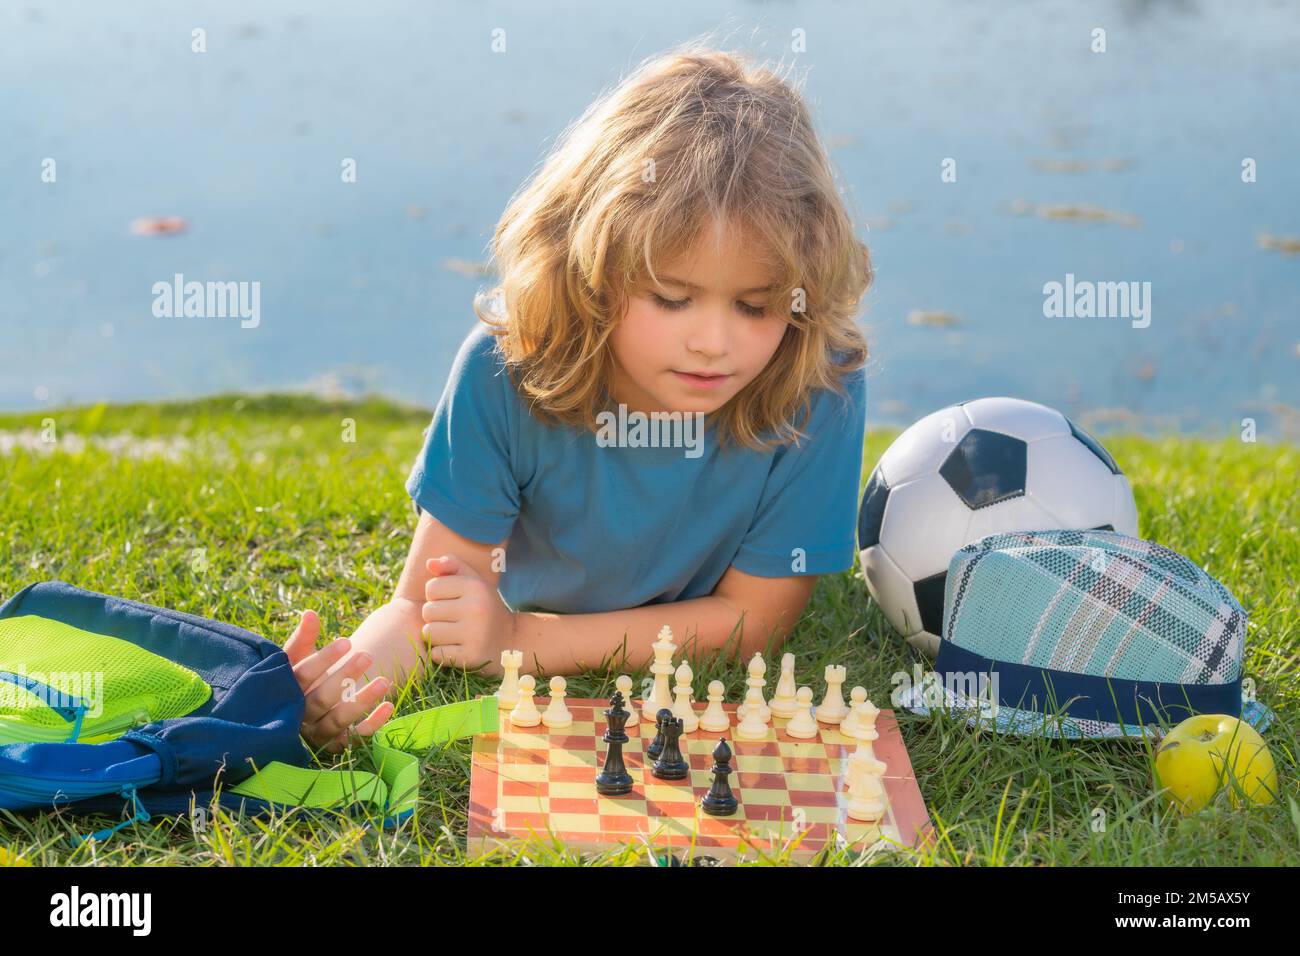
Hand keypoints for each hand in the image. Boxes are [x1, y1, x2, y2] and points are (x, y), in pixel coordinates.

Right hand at [283, 610, 394, 753]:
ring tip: (384, 681)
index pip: (303, 675)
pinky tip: (389, 706)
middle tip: (367, 654)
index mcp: (286, 691)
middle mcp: (298, 716)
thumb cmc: (302, 675)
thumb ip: (304, 636)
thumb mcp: (300, 656)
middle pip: (321, 699)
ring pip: (338, 720)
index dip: (324, 659)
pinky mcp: (336, 744)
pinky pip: (354, 738)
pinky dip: (372, 724)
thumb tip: (310, 613)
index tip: (347, 640)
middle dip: (345, 677)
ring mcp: (317, 732)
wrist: (303, 707)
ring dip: (362, 701)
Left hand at [421, 554, 514, 673]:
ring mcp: (475, 634)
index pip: (432, 587)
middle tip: (454, 621)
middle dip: (436, 618)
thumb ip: (453, 567)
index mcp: (476, 587)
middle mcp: (477, 608)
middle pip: (427, 611)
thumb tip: (429, 563)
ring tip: (454, 635)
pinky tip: (457, 650)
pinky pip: (436, 654)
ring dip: (437, 637)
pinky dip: (442, 654)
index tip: (453, 602)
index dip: (437, 596)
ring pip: (429, 633)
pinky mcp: (471, 656)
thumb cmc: (486, 608)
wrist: (513, 643)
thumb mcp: (476, 583)